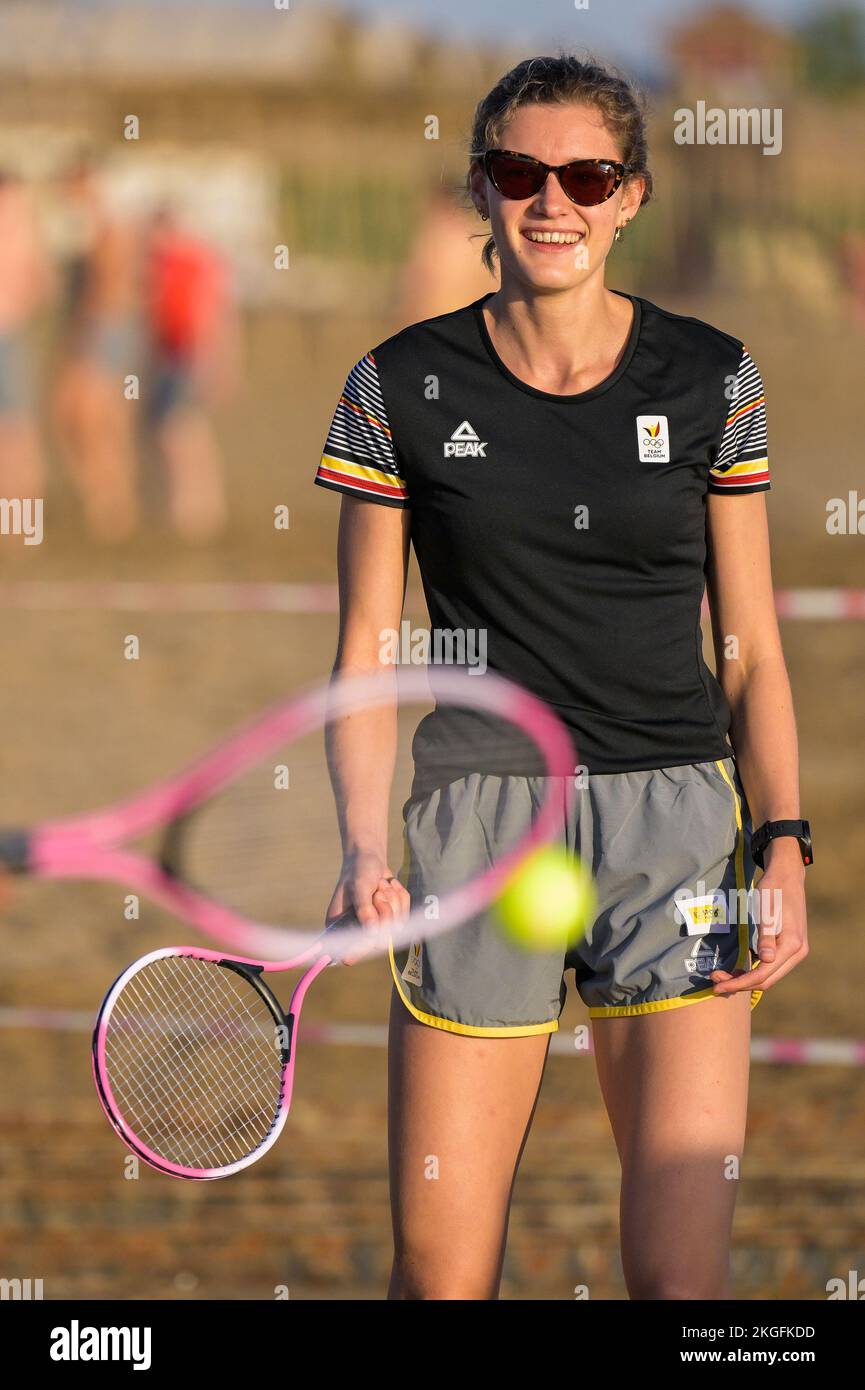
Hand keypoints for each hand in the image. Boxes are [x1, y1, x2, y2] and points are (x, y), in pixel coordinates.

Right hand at [326, 848, 410, 965]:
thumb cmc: (358, 871)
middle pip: (381, 940)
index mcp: (340, 928)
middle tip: (377, 893)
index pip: (350, 952)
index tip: (372, 934)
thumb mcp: (359, 887)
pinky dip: (400, 896)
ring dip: (392, 900)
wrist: (369, 858)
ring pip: (397, 924)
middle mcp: (357, 932)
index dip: (364, 947)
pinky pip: (405, 914)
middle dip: (385, 912)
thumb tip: (373, 931)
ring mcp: (376, 927)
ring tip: (381, 885)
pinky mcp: (391, 919)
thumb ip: (364, 909)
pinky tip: (390, 885)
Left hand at [710, 844, 807, 996]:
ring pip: (768, 975)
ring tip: (722, 975)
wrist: (787, 875)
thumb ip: (766, 936)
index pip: (763, 975)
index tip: (717, 985)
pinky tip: (737, 966)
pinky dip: (753, 969)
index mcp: (793, 946)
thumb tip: (766, 960)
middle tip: (714, 980)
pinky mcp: (788, 947)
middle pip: (766, 980)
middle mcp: (797, 953)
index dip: (739, 983)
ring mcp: (795, 951)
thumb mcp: (766, 911)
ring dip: (745, 978)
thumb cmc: (773, 890)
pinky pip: (770, 966)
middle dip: (739, 983)